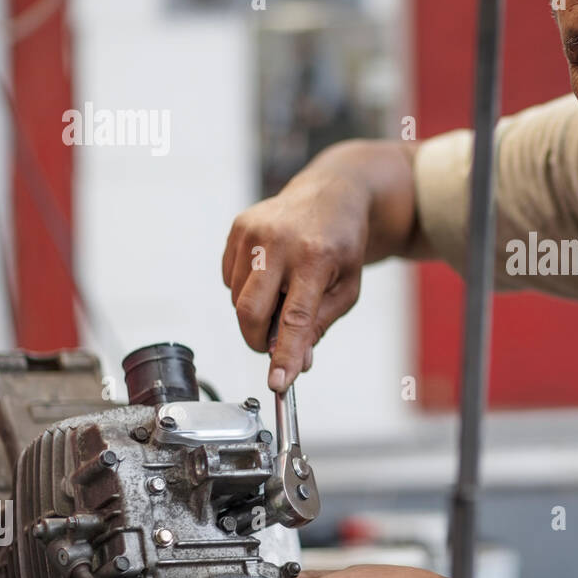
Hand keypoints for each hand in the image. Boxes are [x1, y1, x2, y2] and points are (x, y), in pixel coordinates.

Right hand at [221, 175, 367, 390]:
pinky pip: (230, 280)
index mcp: (316, 258)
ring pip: (238, 299)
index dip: (285, 354)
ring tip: (285, 291)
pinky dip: (248, 289)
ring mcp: (254, 231)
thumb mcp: (347, 288)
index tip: (277, 382)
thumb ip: (320, 325)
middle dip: (259, 339)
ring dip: (257, 311)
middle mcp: (280, 241)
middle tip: (273, 345)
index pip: (296, 317)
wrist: (331, 195)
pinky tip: (271, 273)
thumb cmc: (342, 245)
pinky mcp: (238, 227)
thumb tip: (296, 363)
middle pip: (251, 311)